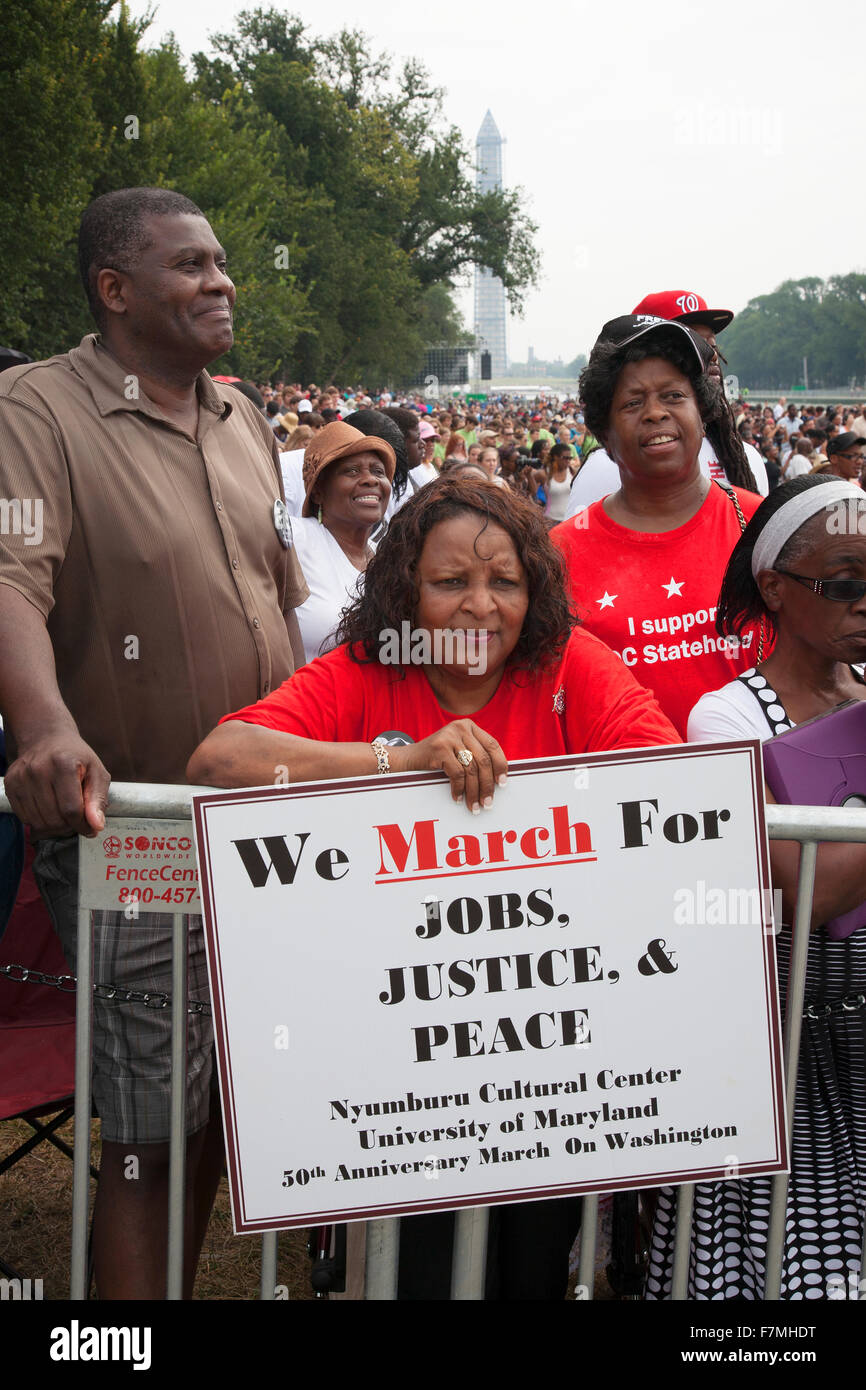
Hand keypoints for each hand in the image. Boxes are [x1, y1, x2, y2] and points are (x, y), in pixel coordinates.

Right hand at [4, 731, 110, 837]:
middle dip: (69, 827)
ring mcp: (21, 777)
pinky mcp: (10, 784)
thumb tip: (96, 826)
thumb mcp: (97, 772)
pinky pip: (24, 818)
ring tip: (64, 815)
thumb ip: (98, 799)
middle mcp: (38, 770)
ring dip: (54, 826)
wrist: (46, 739)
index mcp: (63, 764)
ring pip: (38, 822)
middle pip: (54, 819)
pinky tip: (49, 809)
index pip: (71, 810)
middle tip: (77, 820)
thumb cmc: (75, 757)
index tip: (90, 828)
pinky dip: (39, 821)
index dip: (83, 825)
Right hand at [392, 720, 507, 811]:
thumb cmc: (437, 759)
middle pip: (483, 760)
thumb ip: (475, 756)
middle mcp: (461, 727)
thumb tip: (498, 778)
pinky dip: (459, 789)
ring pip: (471, 769)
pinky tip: (458, 798)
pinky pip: (457, 774)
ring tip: (474, 806)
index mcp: (469, 726)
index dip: (500, 765)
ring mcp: (449, 736)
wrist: (408, 759)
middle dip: (487, 785)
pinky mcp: (439, 747)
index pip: (493, 745)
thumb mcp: (458, 750)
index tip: (503, 783)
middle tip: (487, 803)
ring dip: (474, 792)